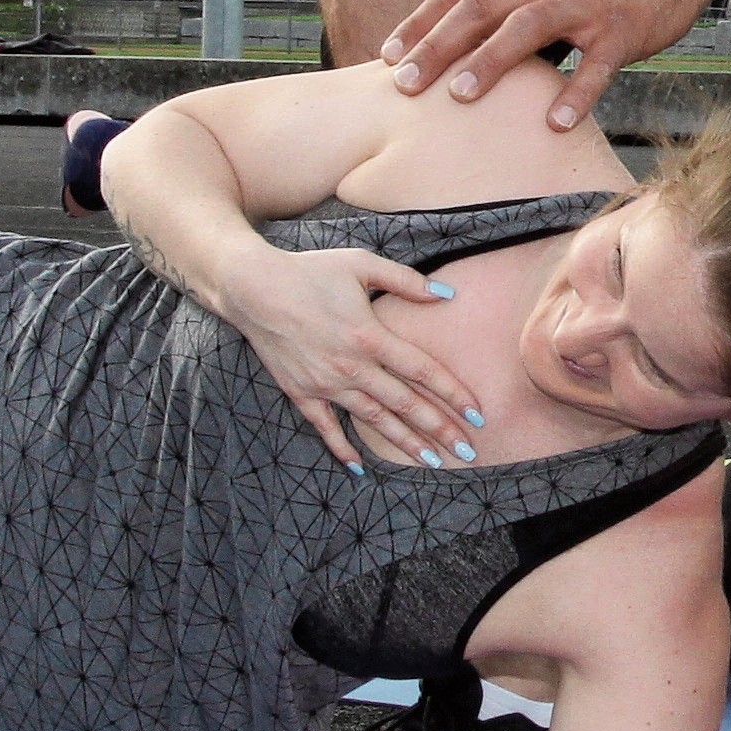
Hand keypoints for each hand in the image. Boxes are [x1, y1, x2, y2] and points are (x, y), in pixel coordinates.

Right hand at [218, 245, 483, 470]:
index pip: (422, 372)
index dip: (453, 394)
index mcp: (370, 336)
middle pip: (405, 404)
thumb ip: (406, 281)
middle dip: (439, 428)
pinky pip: (326, 427)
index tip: (478, 414)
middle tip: (467, 450)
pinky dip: (342, 448)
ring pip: (373, 420)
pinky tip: (359, 467)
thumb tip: (447, 296)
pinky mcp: (301, 392)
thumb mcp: (361, 263)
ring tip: (432, 461)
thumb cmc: (310, 271)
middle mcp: (351, 366)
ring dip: (404, 442)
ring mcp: (325, 383)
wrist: (253, 287)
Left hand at [379, 0, 721, 131]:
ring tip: (460, 96)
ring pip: (529, 27)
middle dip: (438, 46)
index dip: (421, 22)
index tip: (388, 54)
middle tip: (404, 83)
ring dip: (491, 61)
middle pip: (481, 8)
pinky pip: (598, 63)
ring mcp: (586, 1)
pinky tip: (556, 123)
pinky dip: (577, 93)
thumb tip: (456, 28)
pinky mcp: (624, 27)